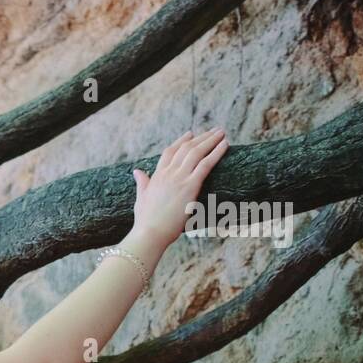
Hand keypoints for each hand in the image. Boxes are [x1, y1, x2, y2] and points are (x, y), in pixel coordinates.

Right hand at [131, 127, 229, 250]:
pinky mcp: (190, 186)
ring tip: (222, 133)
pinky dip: (216, 152)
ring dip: (211, 140)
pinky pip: (206, 164)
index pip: (170, 152)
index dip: (181, 141)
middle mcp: (168, 173)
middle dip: (201, 137)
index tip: (191, 134)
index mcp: (157, 175)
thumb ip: (142, 183)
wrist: (150, 232)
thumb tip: (137, 171)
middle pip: (186, 148)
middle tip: (214, 130)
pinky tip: (225, 145)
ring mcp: (179, 178)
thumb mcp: (141, 198)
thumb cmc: (145, 220)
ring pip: (197, 152)